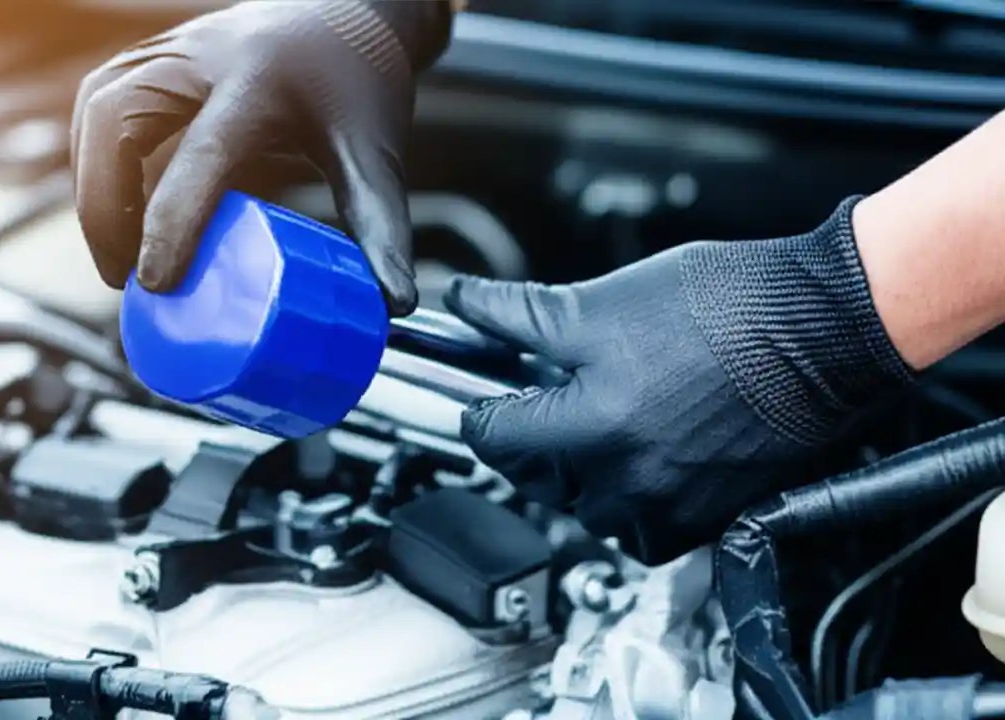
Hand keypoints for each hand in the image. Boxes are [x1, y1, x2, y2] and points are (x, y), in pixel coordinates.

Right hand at [71, 1, 452, 315]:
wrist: (348, 12)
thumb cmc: (357, 84)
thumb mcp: (375, 153)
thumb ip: (381, 227)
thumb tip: (393, 303)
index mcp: (262, 82)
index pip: (201, 155)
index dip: (171, 223)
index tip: (154, 283)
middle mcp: (204, 56)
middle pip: (117, 117)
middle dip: (105, 204)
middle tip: (124, 277)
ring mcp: (172, 48)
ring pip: (97, 107)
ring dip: (92, 184)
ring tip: (115, 253)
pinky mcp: (155, 54)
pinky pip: (101, 102)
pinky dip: (95, 159)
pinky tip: (115, 207)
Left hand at [444, 199, 913, 563]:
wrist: (829, 325)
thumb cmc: (733, 305)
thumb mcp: (605, 301)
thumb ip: (521, 314)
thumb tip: (466, 304)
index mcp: (593, 427)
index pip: (495, 439)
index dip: (481, 411)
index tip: (483, 399)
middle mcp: (629, 482)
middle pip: (538, 479)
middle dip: (530, 439)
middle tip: (546, 398)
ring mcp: (672, 507)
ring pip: (589, 511)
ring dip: (579, 473)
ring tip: (599, 422)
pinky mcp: (710, 518)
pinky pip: (644, 530)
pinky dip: (630, 499)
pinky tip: (643, 451)